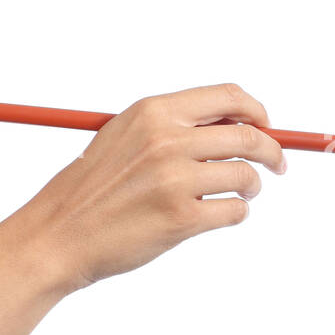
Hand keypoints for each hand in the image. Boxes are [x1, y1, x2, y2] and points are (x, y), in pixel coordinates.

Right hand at [4, 83, 285, 292]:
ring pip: (246, 176)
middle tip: (277, 165)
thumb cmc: (92, 190)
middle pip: (247, 136)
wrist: (56, 237)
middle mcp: (166, 140)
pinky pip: (235, 211)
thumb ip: (174, 125)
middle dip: (271, 151)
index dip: (256, 111)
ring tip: (240, 195)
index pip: (228, 97)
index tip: (267, 126)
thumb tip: (237, 122)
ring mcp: (175, 180)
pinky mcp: (182, 219)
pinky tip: (218, 217)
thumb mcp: (125, 136)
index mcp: (153, 112)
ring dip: (251, 187)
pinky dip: (235, 214)